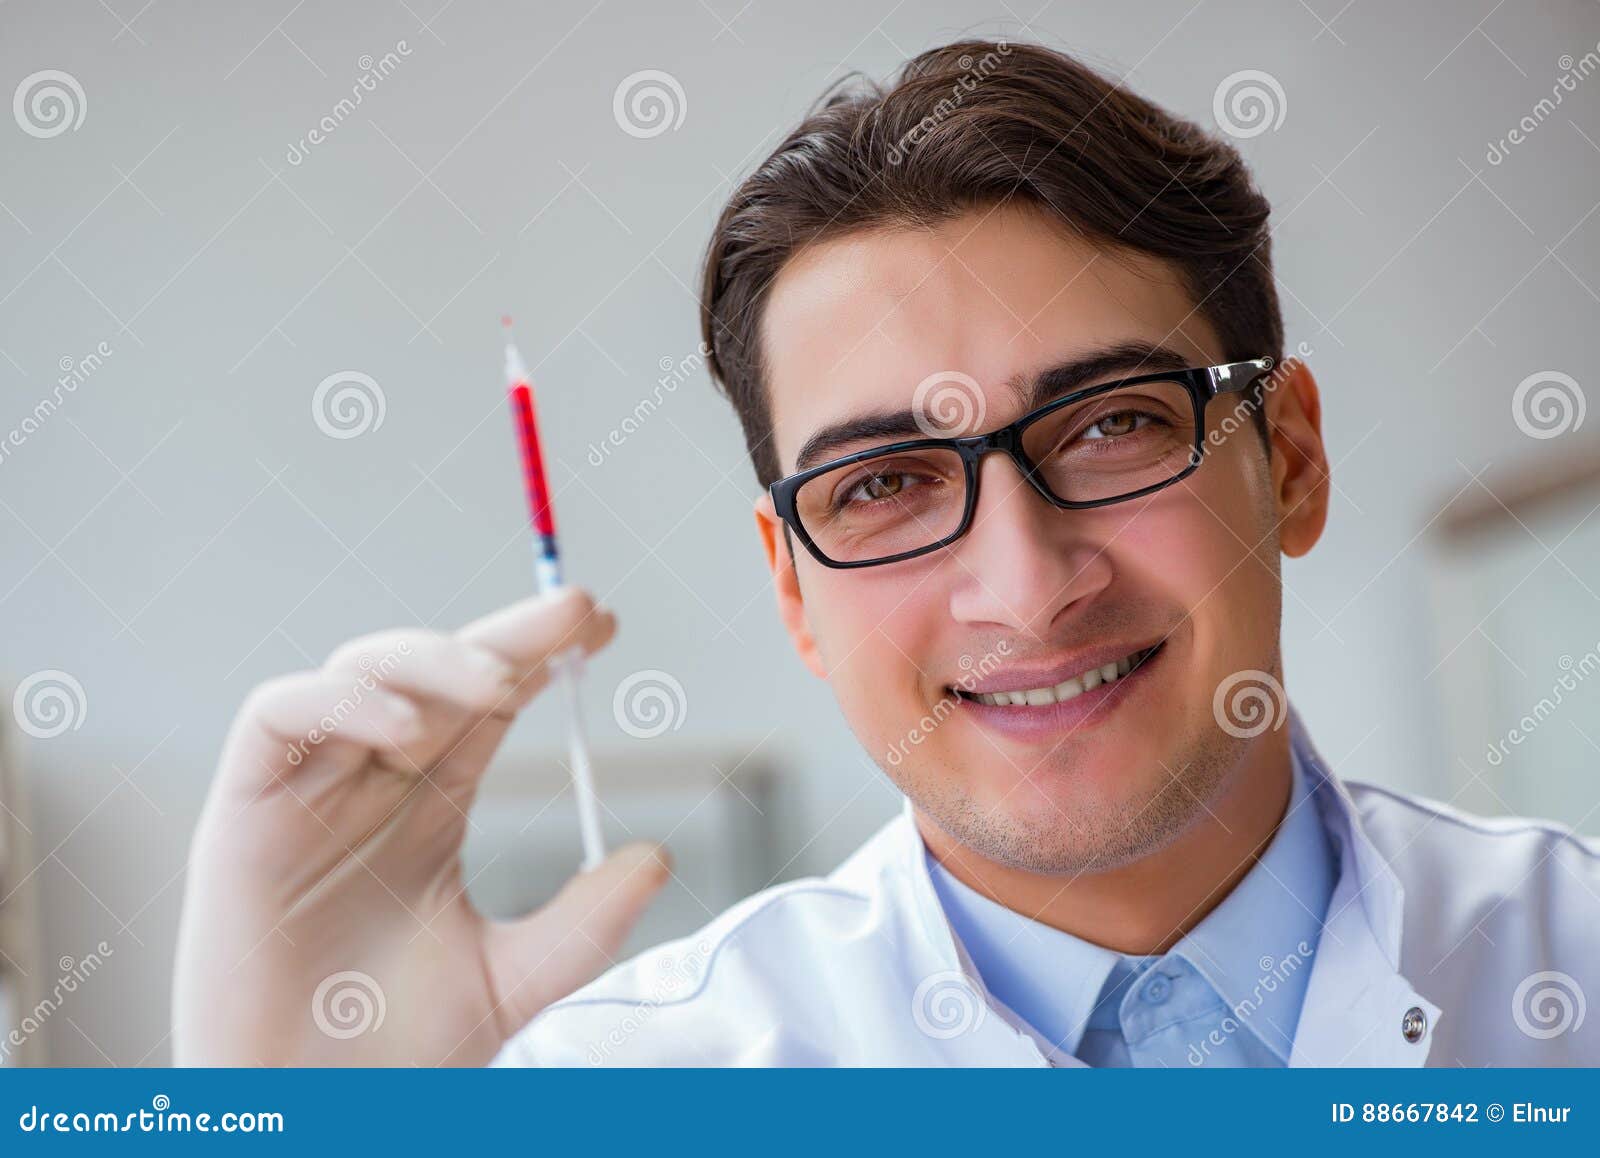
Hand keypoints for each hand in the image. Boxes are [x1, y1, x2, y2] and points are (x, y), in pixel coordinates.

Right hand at [172, 588, 669, 1065]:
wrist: (312, 1119)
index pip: (488, 705)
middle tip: (575, 615)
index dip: (540, 655)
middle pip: (436, 673)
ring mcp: (306, 792)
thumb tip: (657, 857)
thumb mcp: (512, 979)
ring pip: (360, 672)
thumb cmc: (397, 1051)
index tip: (602, 627)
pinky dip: (337, 700)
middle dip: (507, 634)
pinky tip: (402, 723)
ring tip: (500, 681)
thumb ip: (581, 923)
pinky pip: (275, 718)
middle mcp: (372, 784)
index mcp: (432, 807)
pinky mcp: (241, 812)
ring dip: (432, 660)